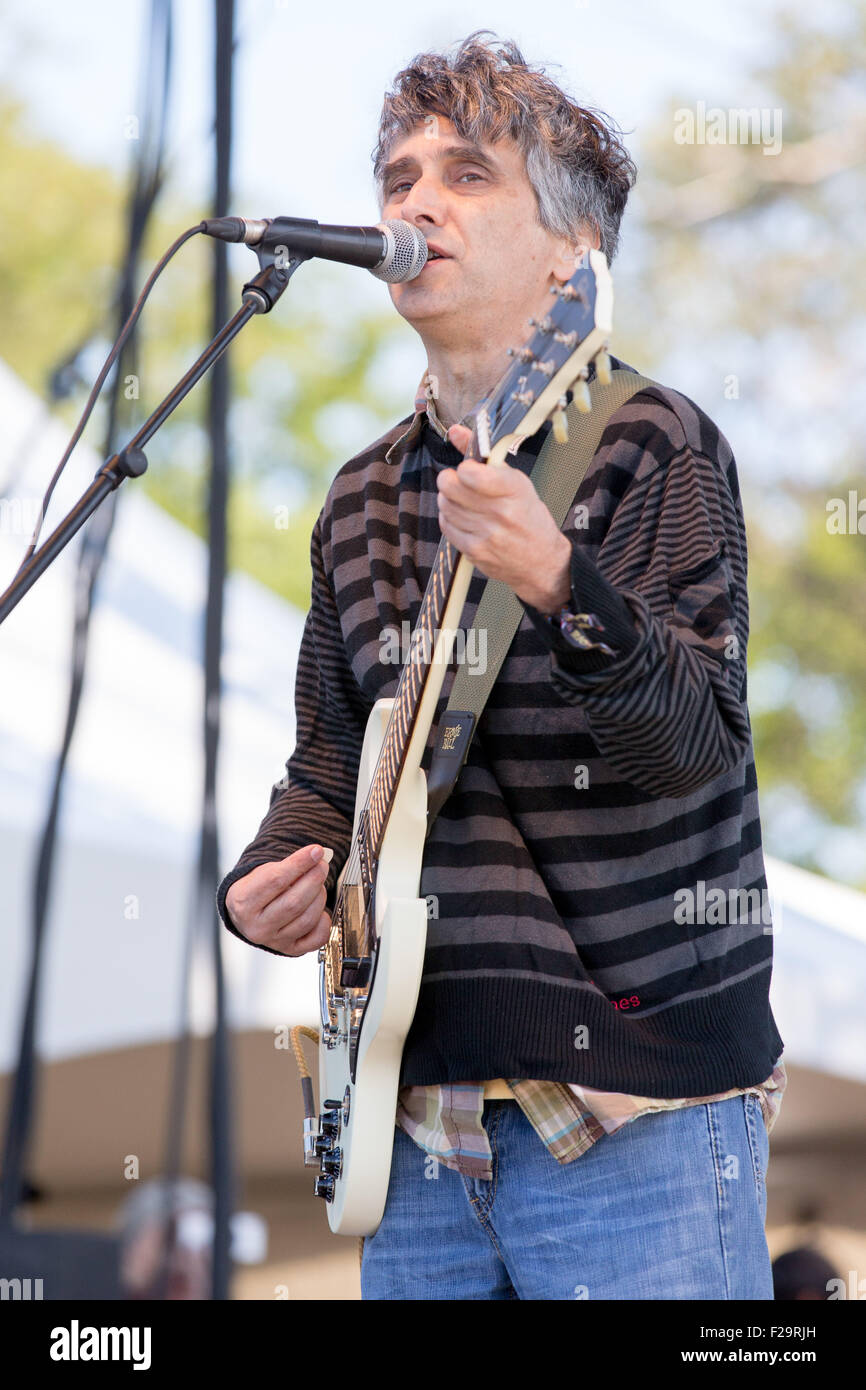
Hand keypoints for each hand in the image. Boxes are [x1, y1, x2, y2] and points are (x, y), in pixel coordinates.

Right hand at [225, 844, 332, 955]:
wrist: (247, 915)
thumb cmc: (257, 890)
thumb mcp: (263, 873)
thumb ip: (288, 865)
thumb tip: (317, 856)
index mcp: (244, 902)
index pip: (276, 880)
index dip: (300, 863)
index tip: (316, 851)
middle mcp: (257, 926)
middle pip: (294, 902)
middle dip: (314, 879)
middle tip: (321, 865)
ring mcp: (274, 941)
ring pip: (307, 919)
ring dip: (320, 897)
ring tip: (319, 884)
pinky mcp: (290, 950)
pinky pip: (316, 939)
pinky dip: (324, 922)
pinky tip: (320, 910)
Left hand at [438, 424, 571, 612]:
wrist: (543, 563)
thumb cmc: (530, 518)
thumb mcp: (517, 482)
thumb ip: (484, 455)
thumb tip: (454, 431)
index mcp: (514, 489)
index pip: (472, 473)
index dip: (464, 468)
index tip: (469, 470)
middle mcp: (501, 513)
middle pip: (450, 487)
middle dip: (449, 480)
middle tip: (456, 481)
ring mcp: (487, 535)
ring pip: (445, 506)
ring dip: (448, 499)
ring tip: (462, 500)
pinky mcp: (475, 552)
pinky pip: (447, 527)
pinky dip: (449, 518)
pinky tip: (463, 517)